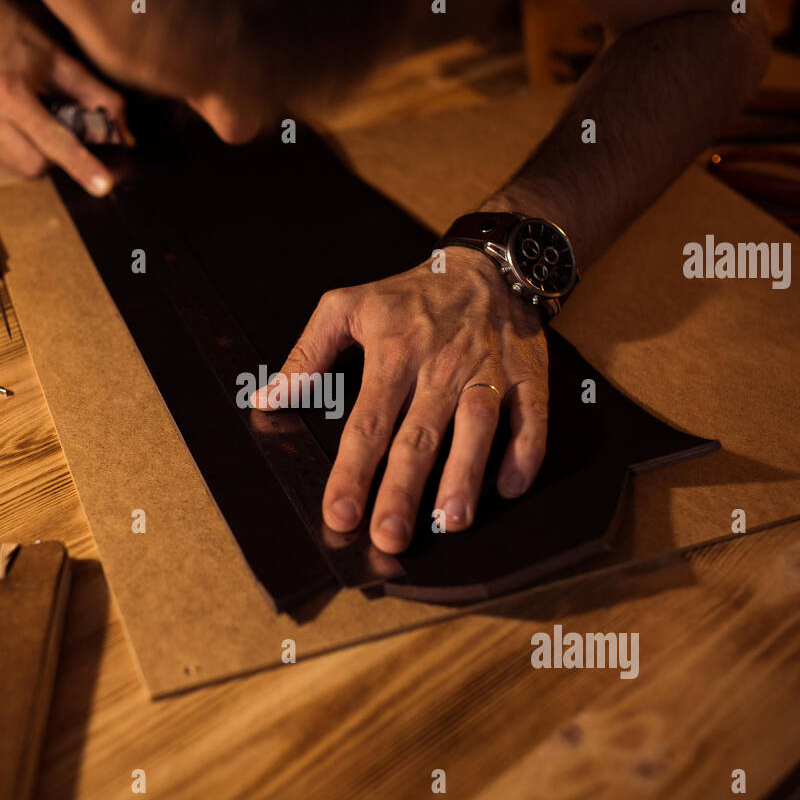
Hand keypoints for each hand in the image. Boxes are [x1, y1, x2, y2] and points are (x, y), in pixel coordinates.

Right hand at [0, 0, 128, 193]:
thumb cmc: (20, 40)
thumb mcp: (64, 61)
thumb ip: (99, 99)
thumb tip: (126, 140)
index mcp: (8, 90)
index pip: (52, 140)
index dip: (81, 164)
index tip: (104, 186)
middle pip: (38, 164)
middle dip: (62, 157)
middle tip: (70, 130)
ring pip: (25, 170)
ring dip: (46, 157)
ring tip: (44, 122)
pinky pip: (12, 164)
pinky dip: (30, 153)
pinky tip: (28, 127)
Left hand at [257, 247, 548, 553]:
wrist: (488, 265)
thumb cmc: (413, 295)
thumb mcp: (348, 306)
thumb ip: (307, 354)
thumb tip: (268, 398)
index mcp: (394, 352)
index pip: (368, 421)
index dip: (353, 471)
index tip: (340, 514)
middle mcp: (441, 365)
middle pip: (419, 434)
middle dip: (404, 489)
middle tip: (389, 535)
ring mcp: (487, 371)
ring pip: (477, 426)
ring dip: (465, 473)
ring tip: (451, 520)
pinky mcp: (526, 376)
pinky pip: (531, 417)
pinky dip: (525, 452)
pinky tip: (509, 487)